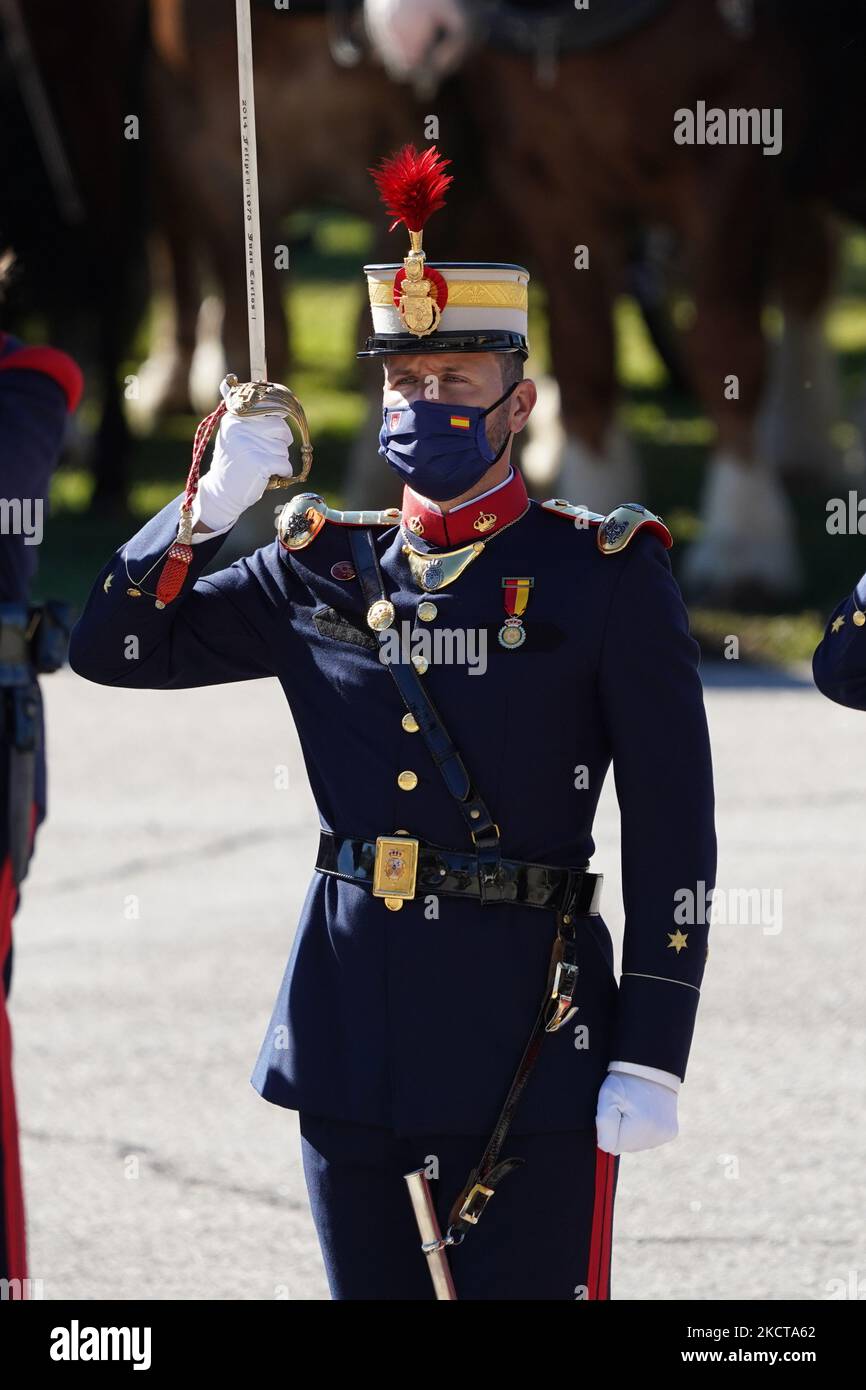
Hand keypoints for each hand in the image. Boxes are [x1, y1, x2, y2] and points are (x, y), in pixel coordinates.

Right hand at [192, 394, 293, 533]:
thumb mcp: (232, 433)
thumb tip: (229, 380)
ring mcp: (250, 446)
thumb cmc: (233, 463)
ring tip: (260, 466)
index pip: (268, 406)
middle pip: (280, 427)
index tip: (273, 427)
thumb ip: (240, 412)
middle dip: (279, 442)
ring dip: (278, 460)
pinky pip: (285, 464)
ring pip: (284, 447)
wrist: (222, 493)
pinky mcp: (260, 464)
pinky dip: (281, 472)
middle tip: (264, 453)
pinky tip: (266, 476)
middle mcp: (240, 428)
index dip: (277, 417)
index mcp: (234, 418)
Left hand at [595, 1070, 678, 1154]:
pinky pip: (649, 1139)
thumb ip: (603, 1123)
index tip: (614, 1110)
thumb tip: (604, 1146)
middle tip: (625, 1107)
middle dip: (620, 1130)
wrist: (652, 1067)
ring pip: (636, 1144)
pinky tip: (646, 1112)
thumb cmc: (627, 1080)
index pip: (610, 1146)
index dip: (607, 1128)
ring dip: (632, 1130)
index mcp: (638, 1130)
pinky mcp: (670, 1133)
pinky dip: (645, 1128)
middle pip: (624, 1146)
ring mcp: (663, 1136)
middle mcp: (654, 1137)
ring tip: (636, 1107)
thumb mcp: (608, 1096)